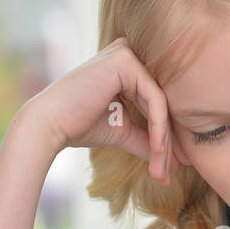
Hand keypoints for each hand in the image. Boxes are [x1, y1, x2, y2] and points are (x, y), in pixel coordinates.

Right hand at [29, 37, 189, 185]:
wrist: (50, 125)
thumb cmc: (81, 125)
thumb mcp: (124, 132)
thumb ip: (149, 139)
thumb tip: (179, 161)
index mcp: (129, 65)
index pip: (158, 102)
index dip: (167, 137)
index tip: (173, 169)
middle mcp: (129, 53)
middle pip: (162, 103)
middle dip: (168, 143)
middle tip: (169, 175)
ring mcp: (127, 53)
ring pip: (161, 104)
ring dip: (164, 141)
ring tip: (162, 172)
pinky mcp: (125, 61)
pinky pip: (154, 99)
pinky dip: (158, 128)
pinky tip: (157, 151)